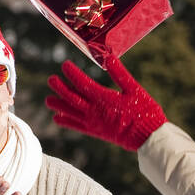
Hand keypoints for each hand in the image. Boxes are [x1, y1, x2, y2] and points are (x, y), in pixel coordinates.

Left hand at [46, 46, 166, 150]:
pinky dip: (66, 122)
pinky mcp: (95, 132)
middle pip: (72, 98)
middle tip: (51, 79)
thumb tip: (109, 57)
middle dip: (60, 88)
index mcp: (104, 98)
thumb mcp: (133, 89)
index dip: (72, 74)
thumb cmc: (143, 111)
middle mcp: (95, 111)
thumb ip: (120, 74)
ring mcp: (93, 123)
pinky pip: (77, 127)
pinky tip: (57, 118)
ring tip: (48, 99)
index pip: (83, 84)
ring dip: (59, 105)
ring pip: (71, 113)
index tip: (65, 65)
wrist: (146, 137)